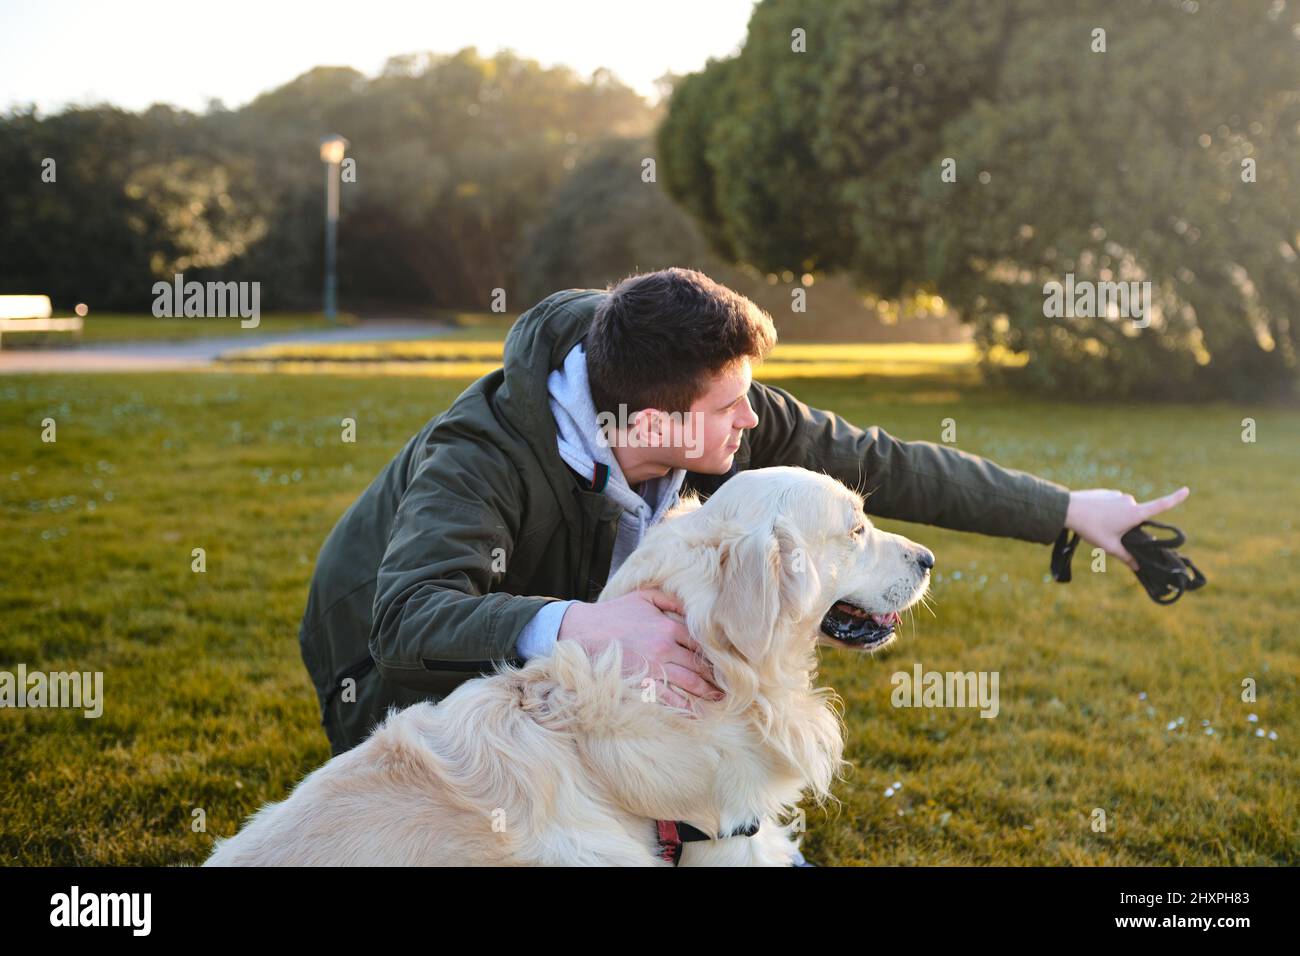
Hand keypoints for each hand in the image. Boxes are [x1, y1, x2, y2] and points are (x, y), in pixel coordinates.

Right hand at [556, 588, 724, 711]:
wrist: (583, 631)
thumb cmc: (614, 613)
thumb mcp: (644, 597)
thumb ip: (670, 599)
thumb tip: (692, 605)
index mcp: (668, 626)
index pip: (701, 642)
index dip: (716, 652)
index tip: (729, 660)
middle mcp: (666, 647)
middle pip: (700, 664)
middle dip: (718, 675)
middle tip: (734, 684)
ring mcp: (655, 666)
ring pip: (691, 682)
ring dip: (708, 692)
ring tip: (721, 699)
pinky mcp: (643, 682)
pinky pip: (670, 698)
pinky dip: (685, 707)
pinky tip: (696, 714)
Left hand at [1065, 487, 1190, 570]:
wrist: (1067, 509)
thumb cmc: (1091, 528)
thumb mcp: (1109, 546)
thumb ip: (1126, 556)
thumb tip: (1138, 566)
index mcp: (1135, 513)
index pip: (1161, 505)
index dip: (1176, 498)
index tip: (1187, 489)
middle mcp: (1130, 501)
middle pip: (1136, 517)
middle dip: (1128, 526)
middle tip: (1111, 533)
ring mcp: (1118, 495)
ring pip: (1123, 511)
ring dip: (1116, 518)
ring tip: (1098, 524)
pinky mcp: (1107, 492)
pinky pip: (1113, 504)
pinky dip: (1108, 511)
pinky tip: (1094, 516)